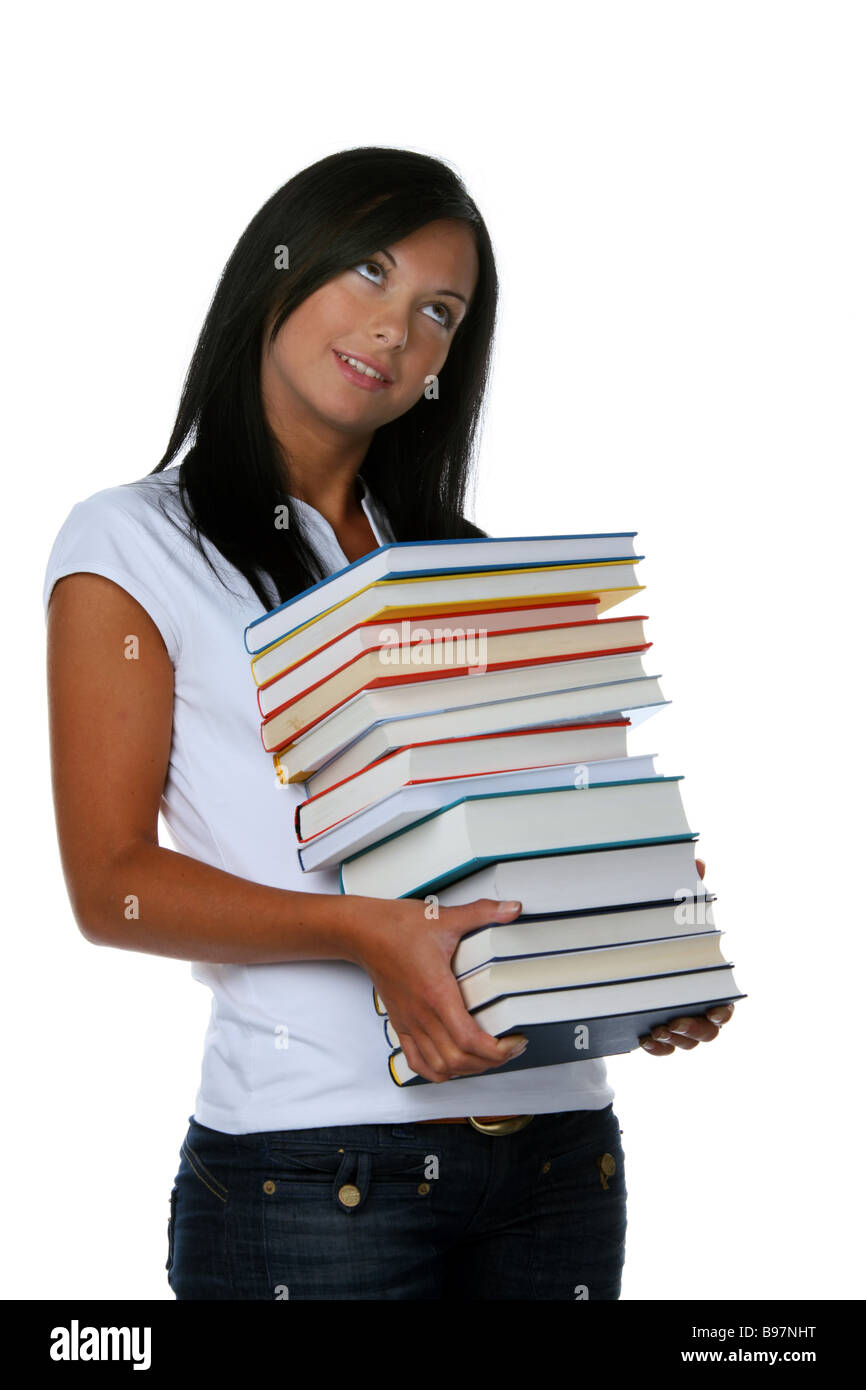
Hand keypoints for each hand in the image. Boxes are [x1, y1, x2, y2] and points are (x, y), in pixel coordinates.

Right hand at [345, 896, 528, 1083]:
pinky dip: (438, 1071)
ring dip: (467, 1069)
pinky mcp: (401, 1024)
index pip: (468, 1039)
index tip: (514, 1042)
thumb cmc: (397, 927)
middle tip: (510, 1048)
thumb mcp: (445, 917)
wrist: (363, 932)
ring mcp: (410, 1022)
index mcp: (436, 992)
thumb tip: (513, 908)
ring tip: (487, 1057)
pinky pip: (417, 1062)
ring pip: (439, 1066)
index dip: (496, 1051)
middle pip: (458, 1060)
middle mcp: (422, 1014)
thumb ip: (482, 912)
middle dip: (490, 1062)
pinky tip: (453, 1063)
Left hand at [638, 857, 735, 1054]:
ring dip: (677, 1040)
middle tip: (675, 1022)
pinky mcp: (656, 1028)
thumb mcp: (668, 908)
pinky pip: (664, 1049)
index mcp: (706, 978)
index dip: (723, 1010)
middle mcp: (695, 1001)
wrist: (618, 953)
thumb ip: (687, 888)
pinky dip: (659, 1049)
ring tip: (658, 1029)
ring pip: (688, 1043)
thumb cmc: (657, 928)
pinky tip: (646, 1040)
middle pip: (709, 1030)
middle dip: (696, 1031)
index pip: (726, 1002)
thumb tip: (699, 860)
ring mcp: (677, 1018)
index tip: (712, 1011)